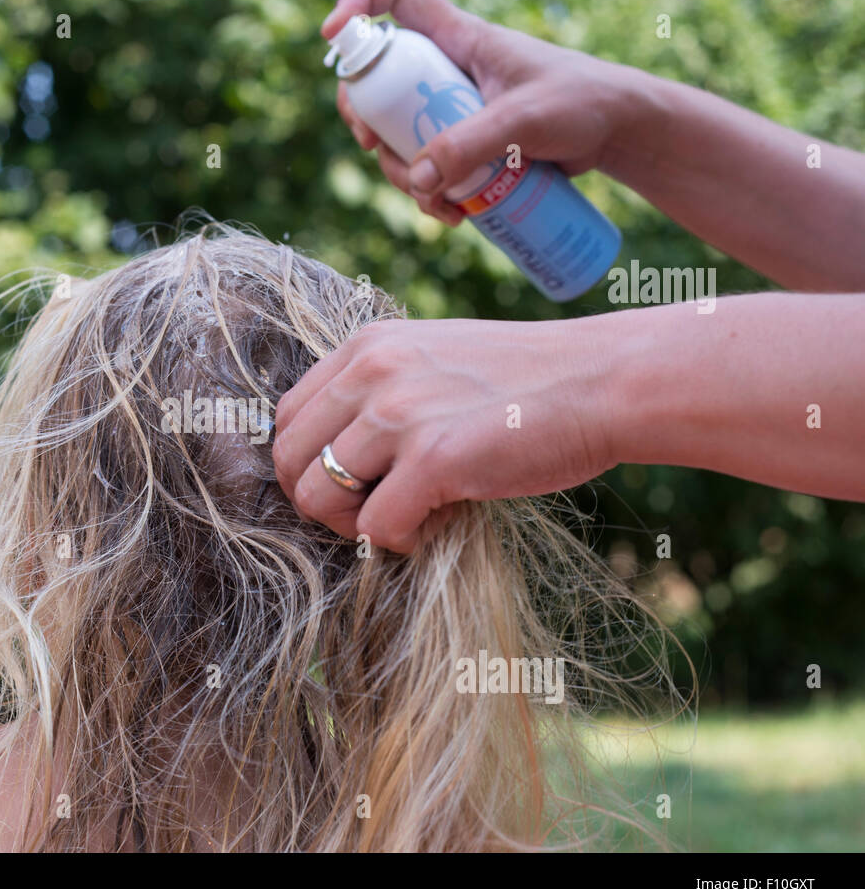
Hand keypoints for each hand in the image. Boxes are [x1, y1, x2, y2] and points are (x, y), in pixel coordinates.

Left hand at [272, 317, 617, 552]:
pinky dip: (397, 541)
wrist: (603, 381)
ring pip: (319, 496)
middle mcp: (371, 373)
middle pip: (289, 460)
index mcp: (366, 347)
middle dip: (319, 501)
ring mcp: (398, 414)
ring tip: (402, 518)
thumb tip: (336, 451)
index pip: (287, 417)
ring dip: (352, 525)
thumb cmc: (526, 381)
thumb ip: (381, 391)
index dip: (305, 463)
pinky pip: (374, 527)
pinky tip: (436, 523)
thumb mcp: (434, 359)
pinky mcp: (432, 459)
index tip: (346, 483)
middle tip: (366, 513)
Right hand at [324, 0, 644, 225]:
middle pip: (380, 83)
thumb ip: (470, 145)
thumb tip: (419, 180)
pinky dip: (430, 196)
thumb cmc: (581, 103)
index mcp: (459, 38)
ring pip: (399, 137)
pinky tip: (453, 217)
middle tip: (373, 149)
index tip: (334, 35)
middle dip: (365, 118)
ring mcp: (452, 109)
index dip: (359, 5)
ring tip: (438, 206)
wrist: (617, 133)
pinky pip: (429, 169)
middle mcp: (446, 70)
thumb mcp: (524, 119)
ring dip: (403, 175)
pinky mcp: (467, 145)